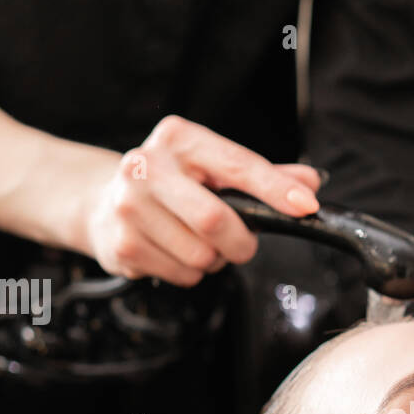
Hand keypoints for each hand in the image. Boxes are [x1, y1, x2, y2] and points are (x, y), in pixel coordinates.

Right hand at [80, 115, 322, 285]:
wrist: (103, 202)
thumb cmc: (171, 184)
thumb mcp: (212, 168)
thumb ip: (261, 175)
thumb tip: (310, 182)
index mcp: (178, 138)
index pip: (238, 165)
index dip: (276, 190)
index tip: (305, 207)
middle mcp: (146, 165)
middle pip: (216, 221)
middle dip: (240, 242)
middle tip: (240, 243)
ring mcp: (128, 206)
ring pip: (202, 256)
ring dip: (214, 261)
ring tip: (197, 242)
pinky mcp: (122, 244)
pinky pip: (183, 275)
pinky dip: (191, 273)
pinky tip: (174, 252)